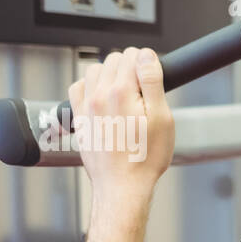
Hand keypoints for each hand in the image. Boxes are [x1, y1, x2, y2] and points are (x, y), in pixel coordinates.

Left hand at [68, 47, 173, 204]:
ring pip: (95, 70)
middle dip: (130, 68)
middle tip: (144, 90)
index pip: (133, 55)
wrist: (123, 186)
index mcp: (121, 92)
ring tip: (126, 95)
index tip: (154, 76)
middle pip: (114, 59)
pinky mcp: (79, 118)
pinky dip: (91, 87)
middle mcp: (99, 95)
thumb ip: (152, 81)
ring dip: (111, 75)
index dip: (148, 62)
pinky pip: (79, 87)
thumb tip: (146, 56)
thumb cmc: (145, 158)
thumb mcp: (162, 118)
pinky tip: (104, 99)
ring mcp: (86, 106)